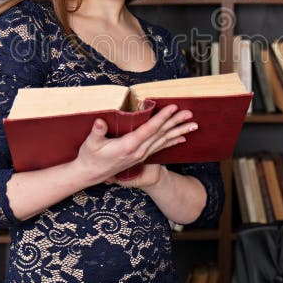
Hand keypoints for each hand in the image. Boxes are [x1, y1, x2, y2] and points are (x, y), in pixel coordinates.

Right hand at [72, 104, 197, 185]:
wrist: (91, 174)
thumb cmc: (90, 156)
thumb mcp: (91, 143)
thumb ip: (97, 132)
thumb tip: (100, 121)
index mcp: (128, 146)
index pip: (149, 129)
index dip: (162, 118)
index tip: (173, 107)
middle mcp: (138, 151)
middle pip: (161, 134)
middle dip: (176, 123)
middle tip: (189, 113)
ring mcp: (141, 155)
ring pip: (164, 141)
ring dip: (178, 131)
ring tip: (193, 125)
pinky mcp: (141, 156)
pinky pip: (160, 147)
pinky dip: (172, 141)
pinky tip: (182, 138)